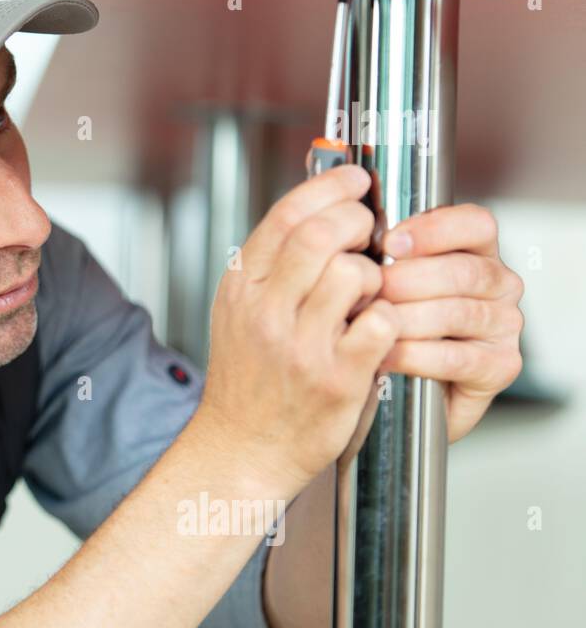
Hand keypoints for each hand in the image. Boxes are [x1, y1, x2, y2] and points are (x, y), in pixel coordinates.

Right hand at [195, 164, 399, 483]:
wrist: (242, 447)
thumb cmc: (248, 377)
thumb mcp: (238, 311)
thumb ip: (270, 264)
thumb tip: (314, 206)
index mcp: (241, 289)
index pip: (285, 216)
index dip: (328, 188)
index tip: (356, 180)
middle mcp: (266, 313)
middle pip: (321, 236)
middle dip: (357, 220)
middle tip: (370, 229)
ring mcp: (301, 347)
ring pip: (355, 274)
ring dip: (374, 273)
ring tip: (369, 289)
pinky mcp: (337, 379)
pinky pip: (380, 324)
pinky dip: (387, 317)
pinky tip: (376, 326)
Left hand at [378, 204, 524, 442]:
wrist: (405, 396)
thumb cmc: (392, 328)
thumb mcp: (385, 283)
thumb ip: (382, 256)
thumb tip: (352, 239)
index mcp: (476, 252)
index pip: (475, 225)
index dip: (434, 229)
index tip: (391, 242)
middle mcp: (498, 285)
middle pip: (462, 271)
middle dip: (406, 280)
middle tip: (369, 290)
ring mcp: (504, 326)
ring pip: (457, 313)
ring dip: (406, 319)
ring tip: (370, 324)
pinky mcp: (501, 366)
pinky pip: (456, 356)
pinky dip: (414, 356)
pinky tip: (384, 356)